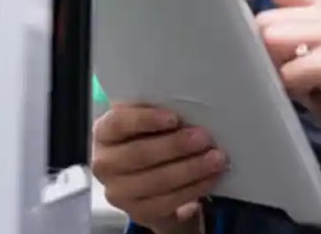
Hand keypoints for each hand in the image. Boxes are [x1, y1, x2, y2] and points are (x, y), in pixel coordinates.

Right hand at [91, 103, 226, 232]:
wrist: (146, 177)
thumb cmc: (148, 138)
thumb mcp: (146, 120)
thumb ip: (158, 112)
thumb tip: (189, 108)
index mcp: (104, 132)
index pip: (119, 123)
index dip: (146, 120)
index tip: (174, 117)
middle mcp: (105, 164)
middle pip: (140, 154)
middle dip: (176, 146)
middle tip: (204, 137)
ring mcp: (119, 192)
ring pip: (157, 181)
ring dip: (191, 169)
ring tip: (216, 158)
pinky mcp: (138, 212)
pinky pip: (168, 201)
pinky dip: (193, 188)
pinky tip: (210, 177)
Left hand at [237, 0, 320, 166]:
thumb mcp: (312, 59)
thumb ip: (284, 41)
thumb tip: (236, 38)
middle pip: (264, 19)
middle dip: (256, 52)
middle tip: (271, 78)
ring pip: (273, 39)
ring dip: (273, 71)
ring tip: (295, 88)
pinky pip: (292, 72)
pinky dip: (292, 90)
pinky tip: (312, 99)